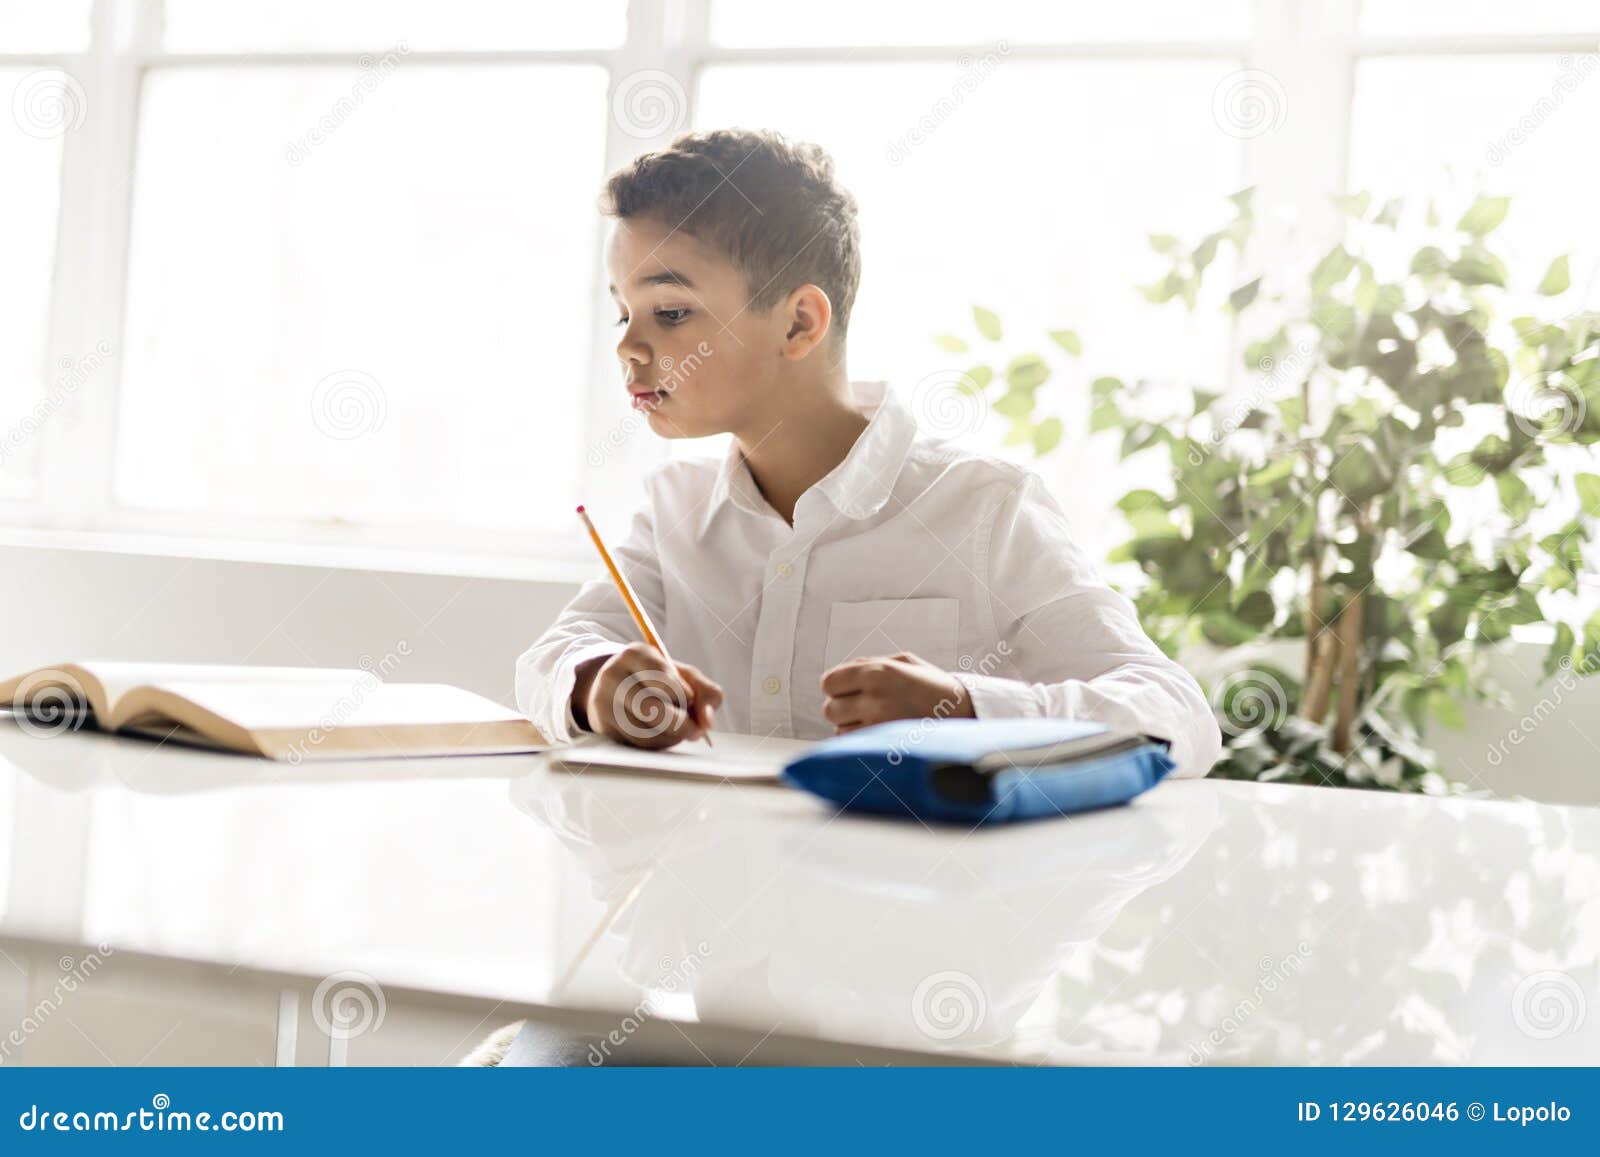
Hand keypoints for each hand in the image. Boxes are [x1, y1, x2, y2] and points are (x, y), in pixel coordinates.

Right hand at [574, 643, 723, 748]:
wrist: (618, 690)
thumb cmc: (659, 682)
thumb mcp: (683, 676)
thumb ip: (705, 692)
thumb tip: (707, 721)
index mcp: (635, 654)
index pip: (662, 675)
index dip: (683, 693)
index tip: (691, 700)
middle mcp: (613, 675)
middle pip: (651, 707)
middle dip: (681, 722)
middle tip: (695, 729)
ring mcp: (604, 703)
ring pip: (645, 731)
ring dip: (672, 737)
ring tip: (680, 730)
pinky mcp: (604, 727)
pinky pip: (638, 744)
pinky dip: (659, 744)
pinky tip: (664, 736)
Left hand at [819, 651, 974, 733]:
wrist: (967, 713)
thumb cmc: (933, 686)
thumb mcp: (905, 663)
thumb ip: (869, 664)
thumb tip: (840, 673)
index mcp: (878, 672)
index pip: (828, 683)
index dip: (836, 687)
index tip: (847, 690)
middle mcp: (875, 697)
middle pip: (830, 709)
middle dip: (842, 708)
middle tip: (863, 706)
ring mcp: (880, 724)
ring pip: (840, 730)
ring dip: (852, 726)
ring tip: (879, 720)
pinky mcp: (886, 746)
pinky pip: (856, 746)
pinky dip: (863, 741)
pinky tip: (882, 733)